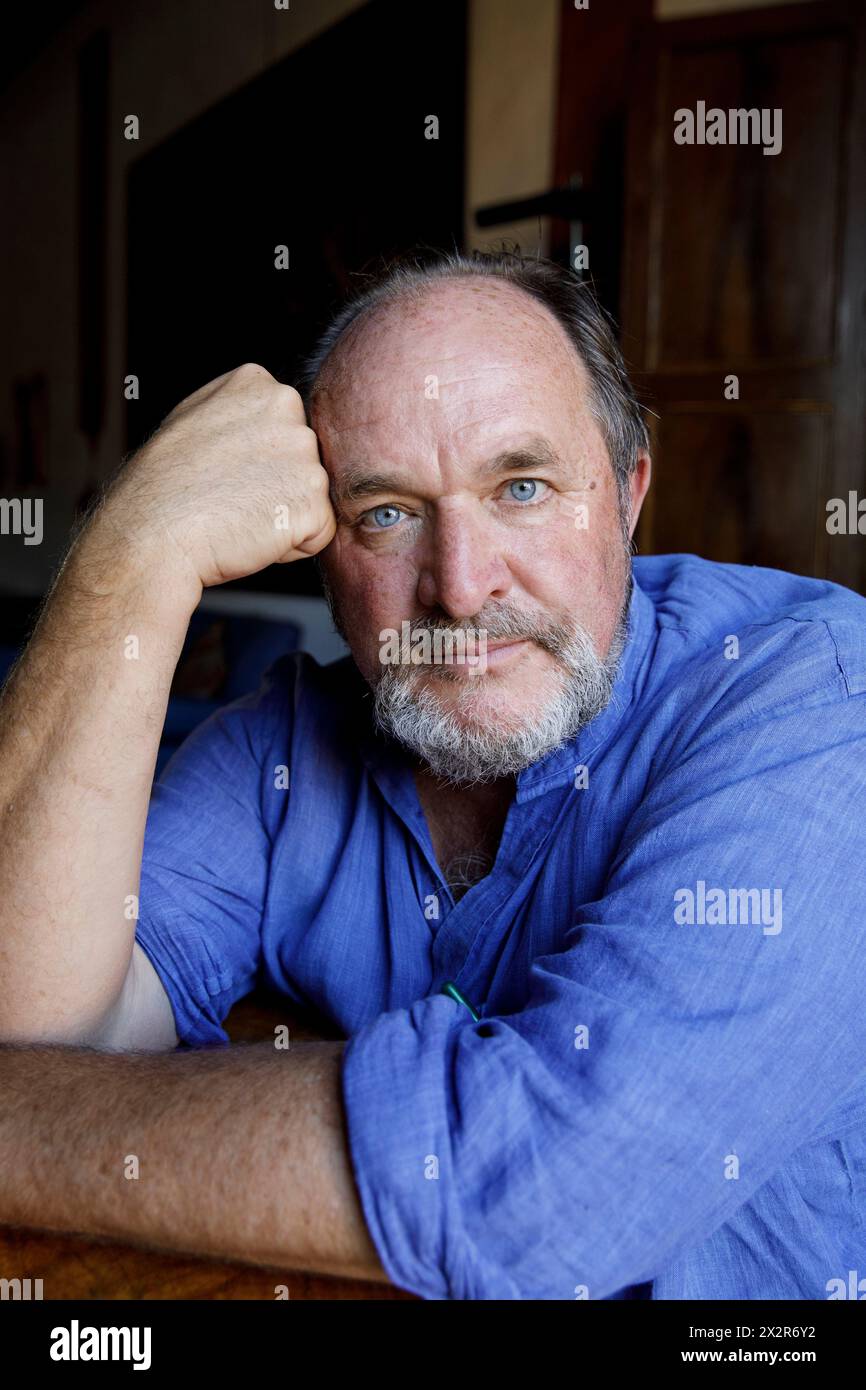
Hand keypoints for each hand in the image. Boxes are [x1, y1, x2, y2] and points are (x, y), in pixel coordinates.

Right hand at [99, 363, 336, 590]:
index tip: (220, 469)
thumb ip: (238, 411)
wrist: (152, 533)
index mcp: (257, 383)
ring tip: (237, 514)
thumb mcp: (194, 420)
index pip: (283, 431)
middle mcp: (287, 406)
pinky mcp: (314, 501)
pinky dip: (291, 546)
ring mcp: (304, 453)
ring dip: (282, 516)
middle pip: (303, 461)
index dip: (255, 462)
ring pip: (310, 496)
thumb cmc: (164, 488)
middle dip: (275, 486)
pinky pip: (318, 532)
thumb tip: (266, 414)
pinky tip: (252, 534)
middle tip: (228, 495)